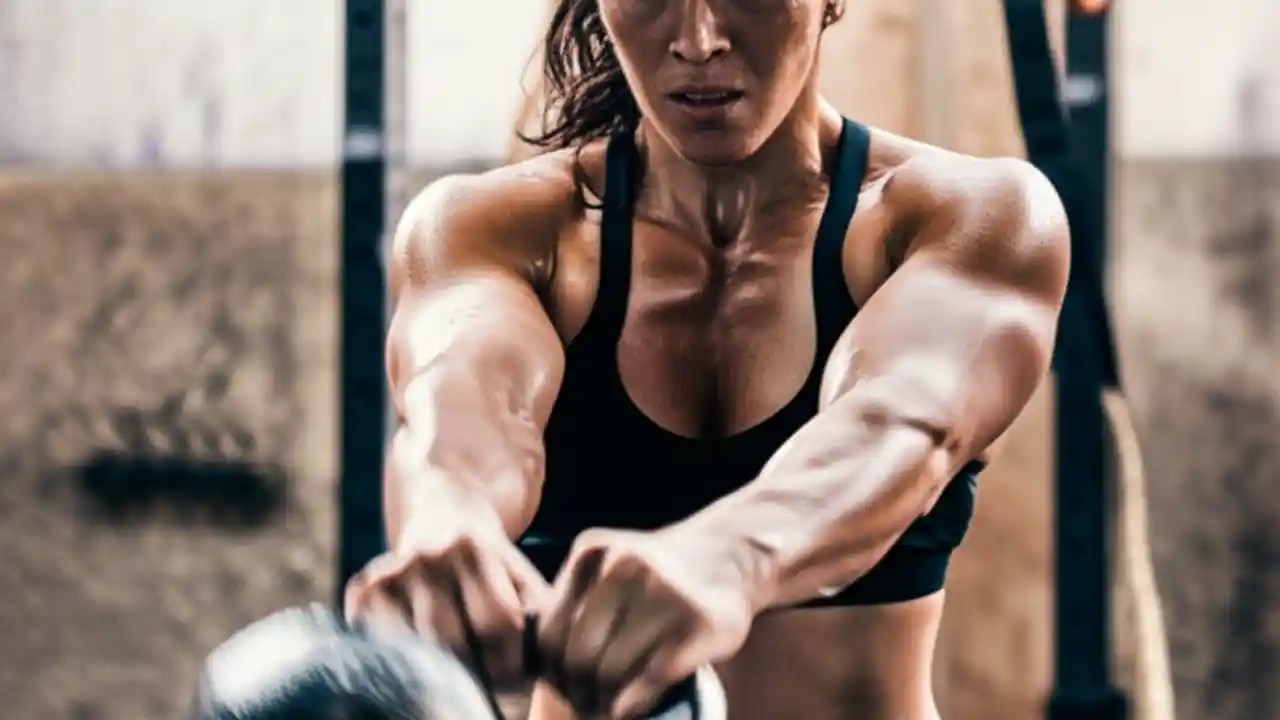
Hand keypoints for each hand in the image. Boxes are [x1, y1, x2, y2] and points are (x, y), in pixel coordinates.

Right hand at [344, 504, 549, 689]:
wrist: (443, 520)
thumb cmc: (494, 568)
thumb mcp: (523, 580)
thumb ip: (540, 615)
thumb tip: (545, 662)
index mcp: (471, 547)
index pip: (497, 623)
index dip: (511, 661)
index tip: (515, 676)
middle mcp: (425, 555)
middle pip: (453, 642)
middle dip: (477, 672)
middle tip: (487, 684)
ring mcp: (389, 572)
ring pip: (417, 651)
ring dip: (441, 672)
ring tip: (460, 676)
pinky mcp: (362, 590)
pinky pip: (382, 647)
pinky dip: (403, 662)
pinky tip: (423, 660)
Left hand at [536, 525, 763, 717]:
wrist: (732, 554)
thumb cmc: (658, 575)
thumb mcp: (611, 565)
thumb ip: (575, 600)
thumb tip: (540, 663)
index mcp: (593, 552)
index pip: (549, 632)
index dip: (552, 670)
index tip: (563, 686)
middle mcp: (625, 566)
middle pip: (579, 655)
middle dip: (578, 689)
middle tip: (585, 702)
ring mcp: (664, 593)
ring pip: (611, 671)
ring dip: (604, 701)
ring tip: (607, 706)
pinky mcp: (698, 625)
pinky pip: (650, 680)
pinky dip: (632, 704)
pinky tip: (628, 708)